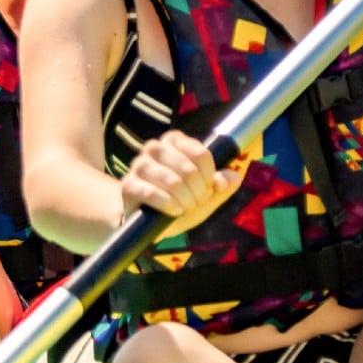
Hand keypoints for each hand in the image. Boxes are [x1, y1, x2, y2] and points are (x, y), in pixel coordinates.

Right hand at [117, 131, 245, 237]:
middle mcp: (155, 148)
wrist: (148, 221)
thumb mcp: (206, 194)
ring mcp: (139, 165)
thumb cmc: (180, 201)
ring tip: (185, 208)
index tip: (208, 188)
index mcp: (175, 141)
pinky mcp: (129, 185)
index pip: (201, 154)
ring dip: (185, 201)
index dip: (210, 177)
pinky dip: (168, 205)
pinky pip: (152, 193)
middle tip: (196, 202)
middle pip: (189, 169)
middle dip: (198, 192)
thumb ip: (222, 184)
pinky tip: (173, 211)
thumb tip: (233, 178)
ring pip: (172, 182)